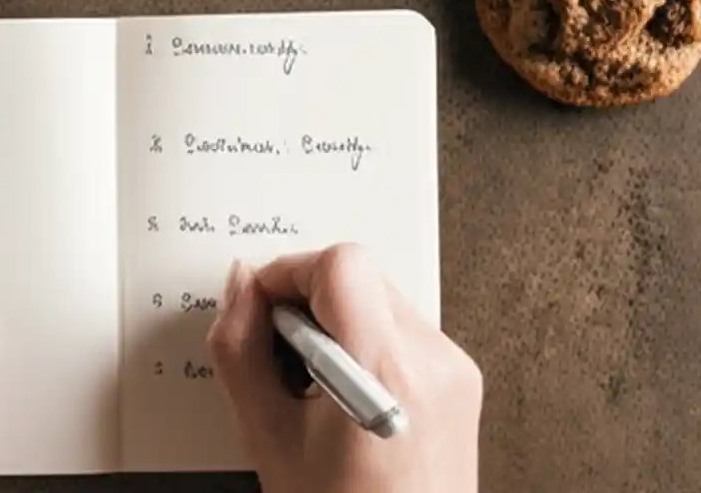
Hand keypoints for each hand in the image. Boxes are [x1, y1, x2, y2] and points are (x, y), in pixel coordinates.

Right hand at [208, 244, 481, 492]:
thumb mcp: (266, 435)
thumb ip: (240, 349)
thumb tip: (240, 287)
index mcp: (385, 372)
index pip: (340, 264)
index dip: (289, 273)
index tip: (263, 306)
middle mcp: (432, 362)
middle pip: (360, 274)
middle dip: (308, 299)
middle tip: (281, 352)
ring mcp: (453, 371)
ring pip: (380, 297)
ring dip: (335, 321)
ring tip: (312, 382)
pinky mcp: (461, 381)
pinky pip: (403, 329)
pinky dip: (364, 343)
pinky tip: (342, 393)